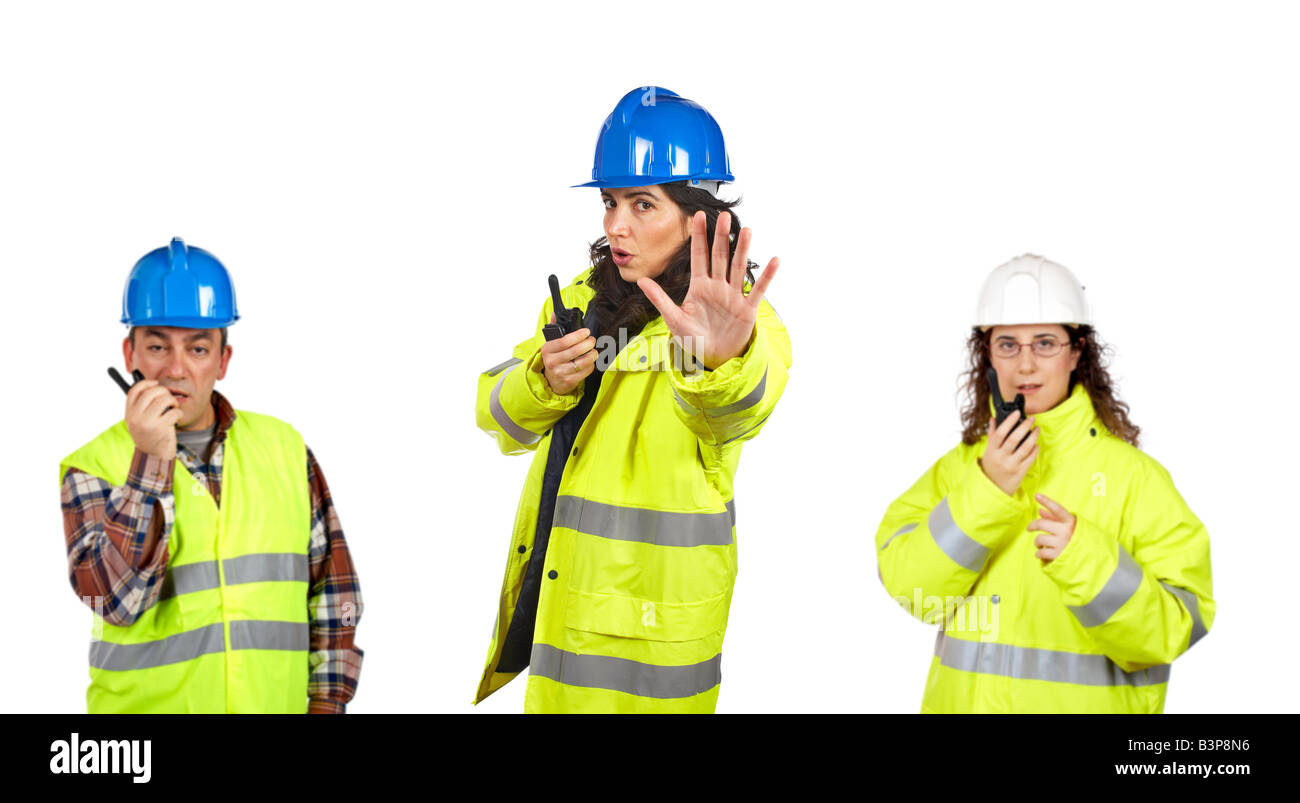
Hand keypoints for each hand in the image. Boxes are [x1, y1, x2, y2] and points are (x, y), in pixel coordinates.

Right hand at [125, 379, 180, 459]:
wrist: (154, 456)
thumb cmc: (150, 435)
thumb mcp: (138, 421)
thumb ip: (141, 405)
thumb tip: (151, 384)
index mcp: (129, 413)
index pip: (134, 390)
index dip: (146, 383)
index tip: (155, 382)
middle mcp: (136, 417)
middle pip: (151, 392)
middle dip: (164, 392)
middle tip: (168, 399)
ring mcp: (148, 422)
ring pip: (164, 399)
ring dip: (173, 402)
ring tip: (173, 408)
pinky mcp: (161, 428)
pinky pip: (174, 411)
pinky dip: (179, 413)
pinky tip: (176, 419)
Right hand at [541, 320, 595, 394]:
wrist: (552, 381)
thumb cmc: (554, 358)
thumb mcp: (550, 344)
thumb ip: (554, 328)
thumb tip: (555, 313)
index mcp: (547, 350)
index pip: (564, 341)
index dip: (578, 335)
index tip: (586, 332)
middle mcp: (552, 362)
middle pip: (575, 351)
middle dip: (588, 343)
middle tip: (592, 340)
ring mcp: (561, 373)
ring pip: (582, 362)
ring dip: (592, 354)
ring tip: (593, 350)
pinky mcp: (569, 381)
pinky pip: (585, 371)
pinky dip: (591, 365)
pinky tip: (590, 361)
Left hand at [637, 210, 778, 369]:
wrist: (711, 358)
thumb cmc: (692, 338)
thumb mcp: (673, 318)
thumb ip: (659, 298)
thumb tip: (640, 281)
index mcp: (699, 286)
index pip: (699, 256)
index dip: (699, 236)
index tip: (698, 216)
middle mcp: (717, 286)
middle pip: (720, 256)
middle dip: (721, 236)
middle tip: (724, 216)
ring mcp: (733, 296)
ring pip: (738, 268)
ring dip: (743, 249)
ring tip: (747, 230)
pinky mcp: (747, 309)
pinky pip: (758, 290)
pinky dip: (767, 276)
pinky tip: (774, 260)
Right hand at [978, 410, 1037, 495]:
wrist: (994, 487)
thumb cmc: (992, 466)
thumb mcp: (989, 451)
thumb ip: (992, 434)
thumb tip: (993, 418)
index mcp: (992, 450)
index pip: (1000, 433)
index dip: (1009, 421)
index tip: (1017, 413)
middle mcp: (1000, 457)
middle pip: (1013, 439)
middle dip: (1024, 426)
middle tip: (1032, 419)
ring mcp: (1011, 465)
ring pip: (1024, 448)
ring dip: (1033, 436)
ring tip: (1037, 429)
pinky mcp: (1020, 472)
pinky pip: (1030, 458)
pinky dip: (1034, 450)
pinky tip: (1036, 444)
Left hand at [1030, 494, 1075, 561]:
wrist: (1091, 555)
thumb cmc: (1075, 537)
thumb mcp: (1068, 526)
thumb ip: (1054, 518)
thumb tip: (1040, 510)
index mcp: (1070, 521)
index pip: (1057, 509)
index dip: (1046, 501)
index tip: (1036, 495)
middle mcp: (1066, 531)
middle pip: (1041, 524)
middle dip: (1032, 526)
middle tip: (1029, 528)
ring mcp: (1062, 543)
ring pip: (1039, 539)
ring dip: (1037, 542)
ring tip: (1040, 544)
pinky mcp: (1058, 555)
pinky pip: (1041, 552)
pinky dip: (1038, 553)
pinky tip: (1041, 553)